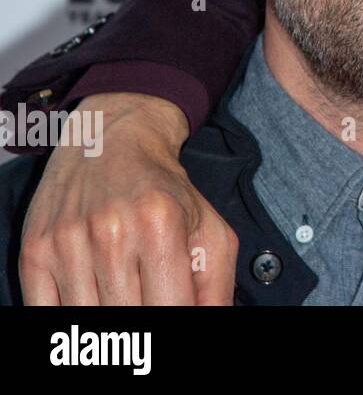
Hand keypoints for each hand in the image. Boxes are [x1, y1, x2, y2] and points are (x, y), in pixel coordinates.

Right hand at [17, 92, 237, 304]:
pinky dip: (70, 318)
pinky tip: (93, 299)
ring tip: (123, 298)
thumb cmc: (166, 192)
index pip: (172, 309)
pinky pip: (46, 314)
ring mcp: (67, 242)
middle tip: (150, 302)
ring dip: (107, 324)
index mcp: (160, 225)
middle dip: (143, 329)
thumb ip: (218, 286)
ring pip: (87, 321)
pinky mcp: (35, 251)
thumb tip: (212, 323)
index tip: (178, 313)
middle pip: (128, 320)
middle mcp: (111, 232)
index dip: (180, 323)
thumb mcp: (210, 229)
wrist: (110, 142)